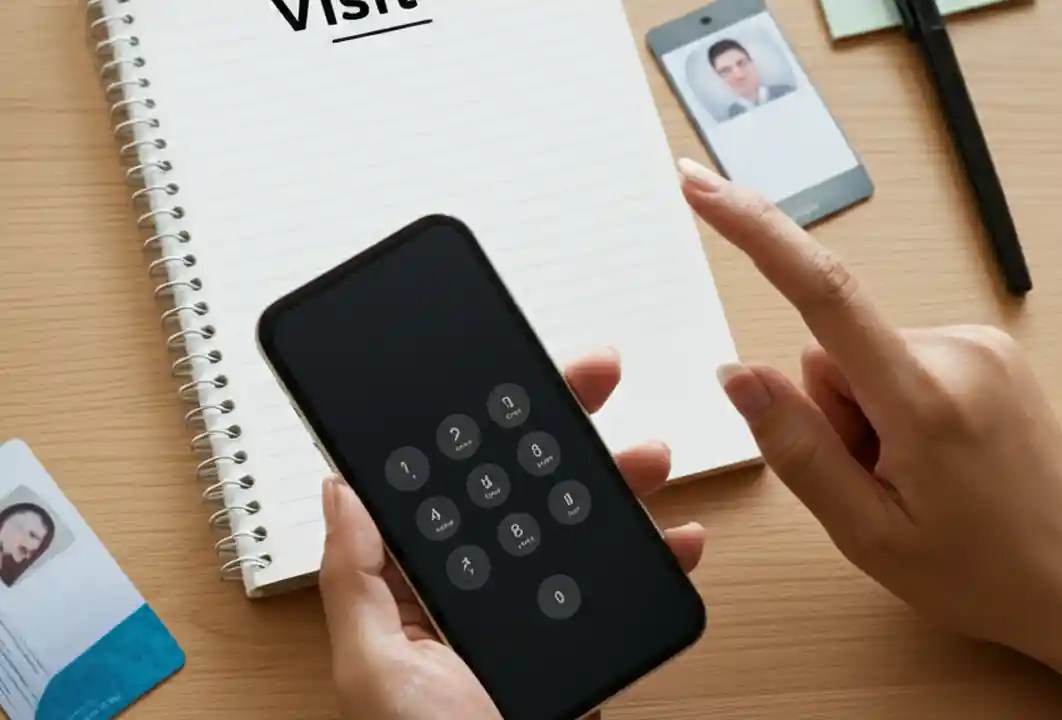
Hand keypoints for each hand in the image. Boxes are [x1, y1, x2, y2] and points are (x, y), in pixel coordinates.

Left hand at [318, 349, 704, 719]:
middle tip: (596, 379)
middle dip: (566, 426)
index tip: (507, 377)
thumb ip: (354, 581)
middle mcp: (483, 584)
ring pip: (584, 521)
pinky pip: (625, 583)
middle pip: (526, 483)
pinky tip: (675, 537)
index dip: (480, 424)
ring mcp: (538, 609)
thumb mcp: (371, 671)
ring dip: (621, 480)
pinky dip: (659, 555)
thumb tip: (339, 491)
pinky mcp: (584, 637)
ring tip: (649, 456)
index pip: (452, 481)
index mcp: (423, 581)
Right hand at [677, 158, 1061, 654]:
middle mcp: (957, 349)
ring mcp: (979, 344)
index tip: (702, 186)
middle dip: (832, 413)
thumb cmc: (981, 571)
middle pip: (831, 351)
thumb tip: (738, 374)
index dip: (754, 230)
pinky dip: (898, 404)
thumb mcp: (866, 533)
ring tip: (915, 475)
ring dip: (867, 414)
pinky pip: (900, 358)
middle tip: (880, 480)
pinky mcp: (987, 348)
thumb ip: (796, 447)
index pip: (822, 291)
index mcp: (923, 397)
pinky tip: (935, 455)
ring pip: (863, 357)